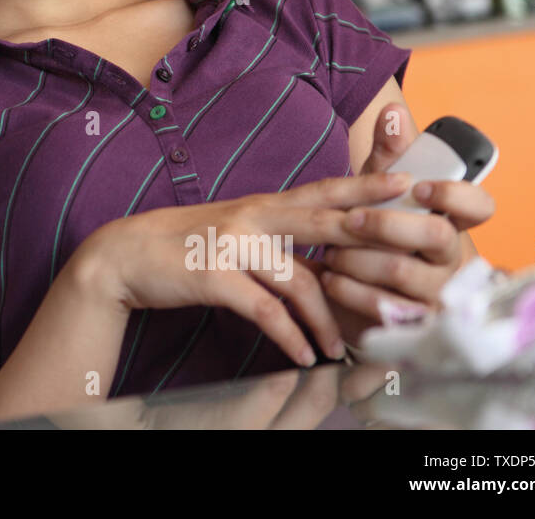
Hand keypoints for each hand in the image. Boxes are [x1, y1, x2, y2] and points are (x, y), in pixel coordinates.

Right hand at [77, 171, 412, 369]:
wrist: (124, 255)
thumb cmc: (181, 245)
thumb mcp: (231, 228)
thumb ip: (271, 234)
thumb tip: (313, 254)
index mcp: (259, 205)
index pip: (321, 191)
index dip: (363, 185)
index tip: (404, 181)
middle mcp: (251, 217)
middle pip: (321, 222)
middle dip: (369, 232)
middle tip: (410, 248)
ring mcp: (232, 244)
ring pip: (297, 280)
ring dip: (325, 320)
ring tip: (340, 348)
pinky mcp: (214, 276)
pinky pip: (264, 310)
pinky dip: (288, 336)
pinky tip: (302, 354)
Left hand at [318, 102, 494, 333]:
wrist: (361, 290)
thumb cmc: (377, 228)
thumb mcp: (382, 190)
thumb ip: (390, 152)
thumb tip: (392, 112)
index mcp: (453, 223)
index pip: (479, 205)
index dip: (454, 194)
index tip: (420, 186)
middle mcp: (454, 260)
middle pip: (433, 235)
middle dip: (386, 222)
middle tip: (349, 219)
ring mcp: (438, 296)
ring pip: (399, 271)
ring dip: (356, 257)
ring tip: (330, 250)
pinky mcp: (413, 326)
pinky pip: (382, 309)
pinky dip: (348, 290)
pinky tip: (329, 278)